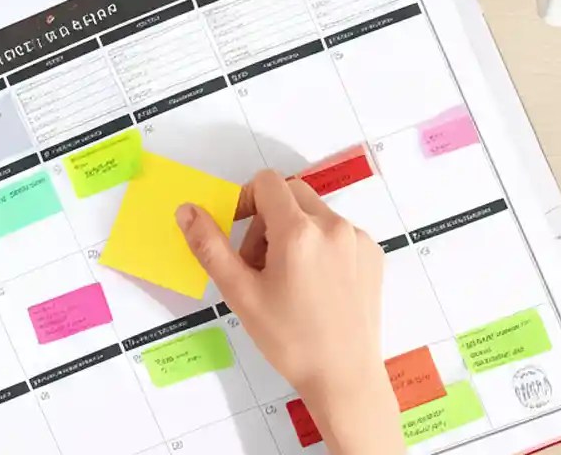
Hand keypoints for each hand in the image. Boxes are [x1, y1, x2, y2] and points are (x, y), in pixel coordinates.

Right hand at [177, 170, 401, 454]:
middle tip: (258, 264)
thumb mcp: (240, 293)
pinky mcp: (373, 255)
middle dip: (267, 218)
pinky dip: (319, 247)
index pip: (266, 183)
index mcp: (299, 231)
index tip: (237, 233)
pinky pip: (338, 233)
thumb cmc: (289, 340)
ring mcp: (357, 240)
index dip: (245, 201)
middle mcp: (333, 226)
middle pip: (290, 194)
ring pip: (314, 214)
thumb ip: (210, 246)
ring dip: (293, 233)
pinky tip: (314, 287)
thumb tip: (187, 210)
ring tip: (286, 280)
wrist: (343, 377)